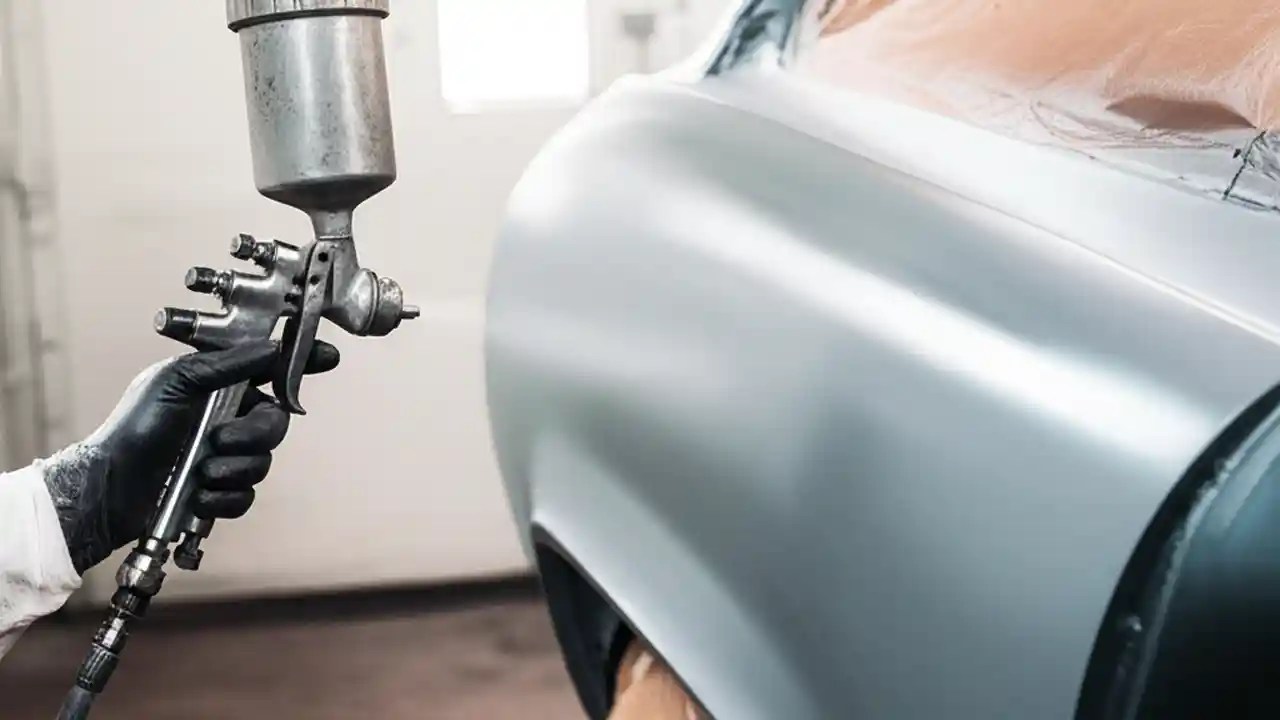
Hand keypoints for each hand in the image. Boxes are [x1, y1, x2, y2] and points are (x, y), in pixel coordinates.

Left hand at [42, 340, 339, 573]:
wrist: (109, 484)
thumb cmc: (135, 425)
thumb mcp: (175, 381)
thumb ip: (226, 365)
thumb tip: (272, 347)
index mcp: (222, 387)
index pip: (272, 371)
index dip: (303, 363)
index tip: (328, 357)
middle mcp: (230, 420)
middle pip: (276, 423)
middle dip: (254, 434)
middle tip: (222, 440)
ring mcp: (228, 458)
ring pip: (264, 462)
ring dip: (234, 468)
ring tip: (201, 471)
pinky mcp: (221, 492)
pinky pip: (246, 496)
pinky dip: (224, 497)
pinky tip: (199, 494)